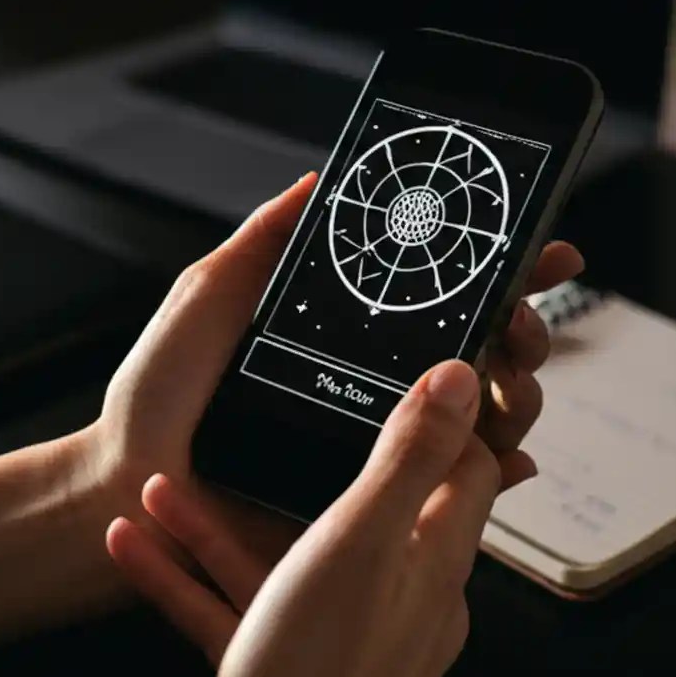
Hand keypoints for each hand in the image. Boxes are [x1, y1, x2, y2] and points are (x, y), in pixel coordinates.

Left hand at [89, 172, 581, 557]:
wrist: (131, 480)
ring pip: (480, 417)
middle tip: (524, 328)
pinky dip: (495, 474)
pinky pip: (450, 488)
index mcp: (342, 330)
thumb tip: (317, 180)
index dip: (501, 270)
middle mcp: (371, 381)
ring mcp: (377, 441)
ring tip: (514, 390)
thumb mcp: (207, 295)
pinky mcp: (369, 496)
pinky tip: (511, 462)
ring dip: (519, 398)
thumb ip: (263, 240)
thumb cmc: (157, 395)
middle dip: (525, 333)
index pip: (438, 291)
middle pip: (478, 351)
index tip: (544, 251)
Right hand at [106, 357, 500, 676]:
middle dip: (296, 463)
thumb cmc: (321, 671)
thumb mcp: (362, 543)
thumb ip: (405, 459)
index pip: (462, 473)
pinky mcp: (280, 669)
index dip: (441, 418)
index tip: (403, 370)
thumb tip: (455, 378)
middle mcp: (391, 601)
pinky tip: (131, 546)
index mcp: (428, 565)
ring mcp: (334, 639)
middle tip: (267, 414)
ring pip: (275, 559)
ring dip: (216, 521)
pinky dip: (186, 576)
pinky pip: (231, 609)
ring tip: (164, 482)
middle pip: (353, 511)